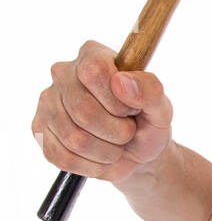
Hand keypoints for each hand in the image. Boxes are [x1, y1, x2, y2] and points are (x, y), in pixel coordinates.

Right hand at [33, 39, 173, 184]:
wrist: (137, 153)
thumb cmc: (147, 123)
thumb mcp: (161, 108)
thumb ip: (150, 90)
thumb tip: (122, 81)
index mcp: (92, 55)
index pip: (93, 72)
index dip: (118, 101)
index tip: (132, 110)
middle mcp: (63, 73)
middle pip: (83, 110)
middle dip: (116, 132)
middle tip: (127, 132)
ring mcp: (47, 102)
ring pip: (74, 138)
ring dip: (106, 152)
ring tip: (115, 145)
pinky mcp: (40, 131)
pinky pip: (63, 157)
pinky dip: (90, 165)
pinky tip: (99, 156)